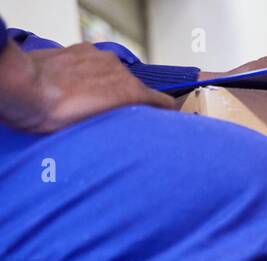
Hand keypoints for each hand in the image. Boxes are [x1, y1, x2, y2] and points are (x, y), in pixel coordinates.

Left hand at [0, 43, 174, 132]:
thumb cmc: (56, 114)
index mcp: (130, 91)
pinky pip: (96, 64)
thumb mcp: (98, 130)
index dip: (165, 114)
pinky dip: (92, 74)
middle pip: (136, 89)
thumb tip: (135, 129)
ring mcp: (100, 57)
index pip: (162, 102)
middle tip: (119, 120)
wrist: (23, 88)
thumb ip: (123, 125)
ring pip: (115, 76)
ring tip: (93, 104)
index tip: (168, 122)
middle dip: (131, 103)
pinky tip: (78, 86)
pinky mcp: (81, 49)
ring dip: (110, 88)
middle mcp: (120, 70)